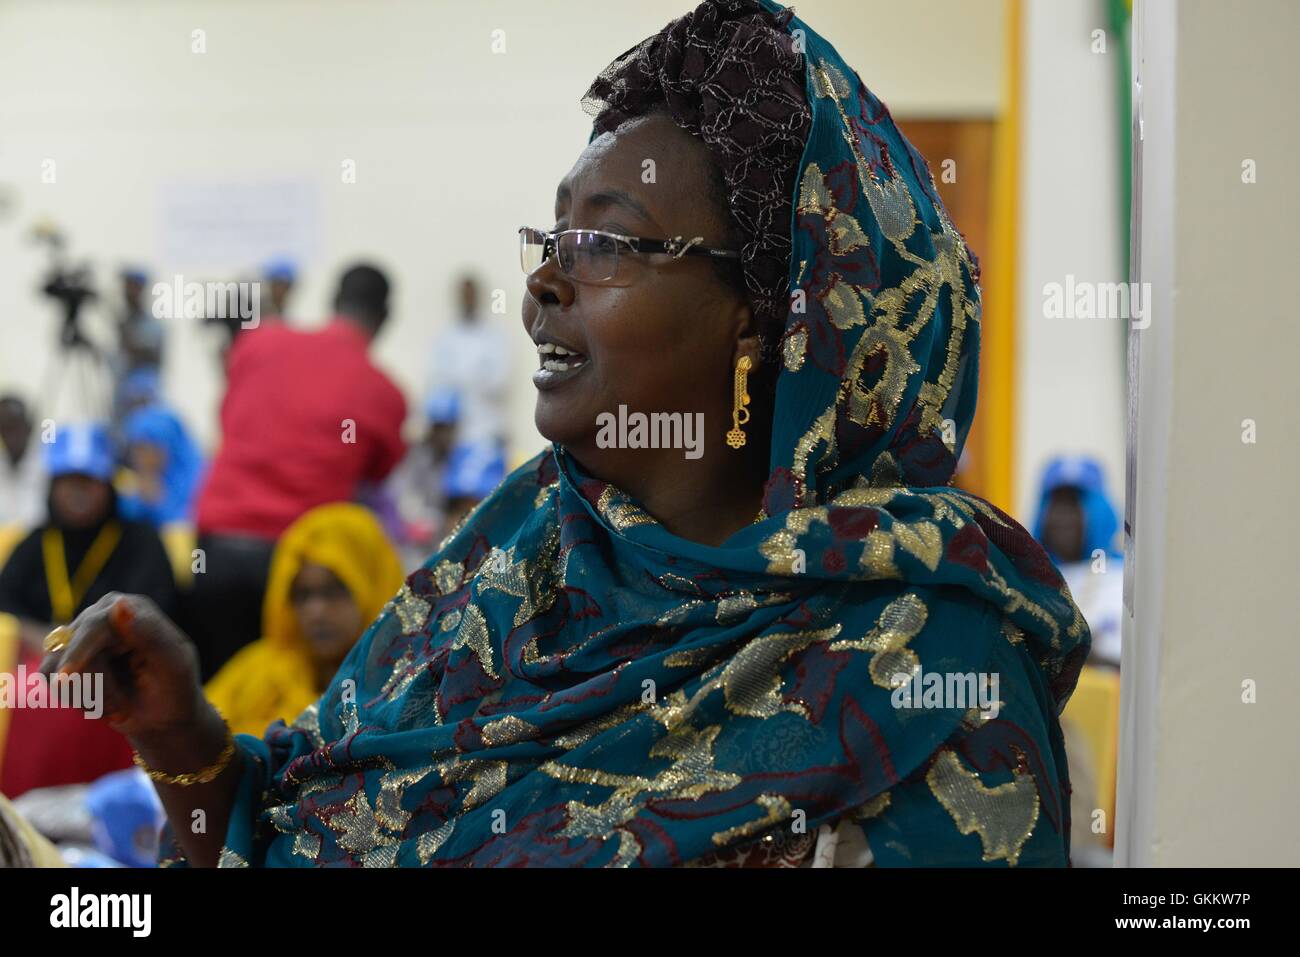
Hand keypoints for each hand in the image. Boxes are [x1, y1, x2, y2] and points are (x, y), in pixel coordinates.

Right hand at [38, 592, 203, 739]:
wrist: (163, 715)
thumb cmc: (174, 688)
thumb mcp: (173, 664)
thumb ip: (150, 634)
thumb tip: (120, 603)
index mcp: (134, 608)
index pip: (95, 624)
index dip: (79, 651)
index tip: (66, 676)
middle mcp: (102, 614)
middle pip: (73, 652)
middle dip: (98, 690)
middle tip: (122, 712)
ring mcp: (80, 634)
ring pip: (57, 668)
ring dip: (87, 698)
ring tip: (117, 708)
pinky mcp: (64, 655)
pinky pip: (49, 678)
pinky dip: (75, 700)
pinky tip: (98, 705)